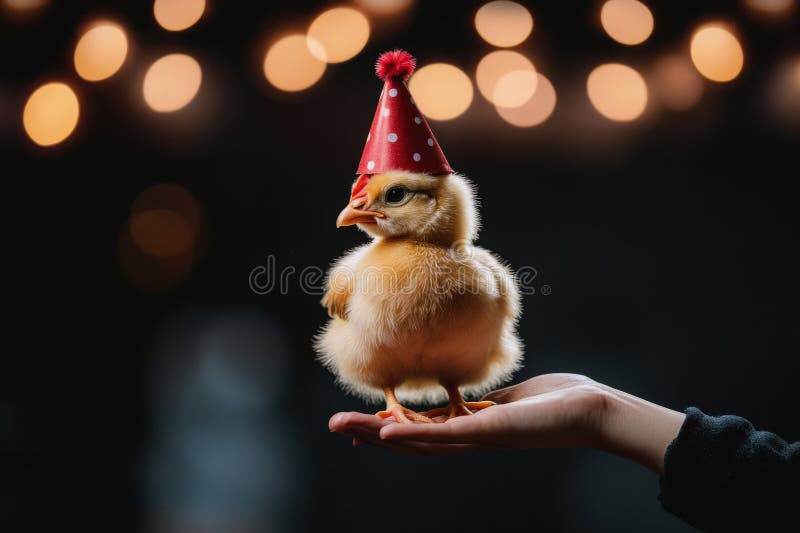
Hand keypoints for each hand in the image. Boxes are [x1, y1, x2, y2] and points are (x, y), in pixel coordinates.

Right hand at [328, 373, 685, 472]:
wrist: (591, 412)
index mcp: (470, 430)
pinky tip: (385, 431)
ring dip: (378, 436)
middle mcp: (468, 440)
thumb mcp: (510, 401)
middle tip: (335, 427)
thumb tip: (470, 400)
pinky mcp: (487, 432)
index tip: (360, 423)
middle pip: (410, 440)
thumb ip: (485, 404)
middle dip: (371, 434)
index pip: (420, 431)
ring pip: (418, 440)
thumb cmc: (556, 404)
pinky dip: (412, 434)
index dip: (388, 429)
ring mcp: (476, 439)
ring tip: (345, 428)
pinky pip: (444, 435)